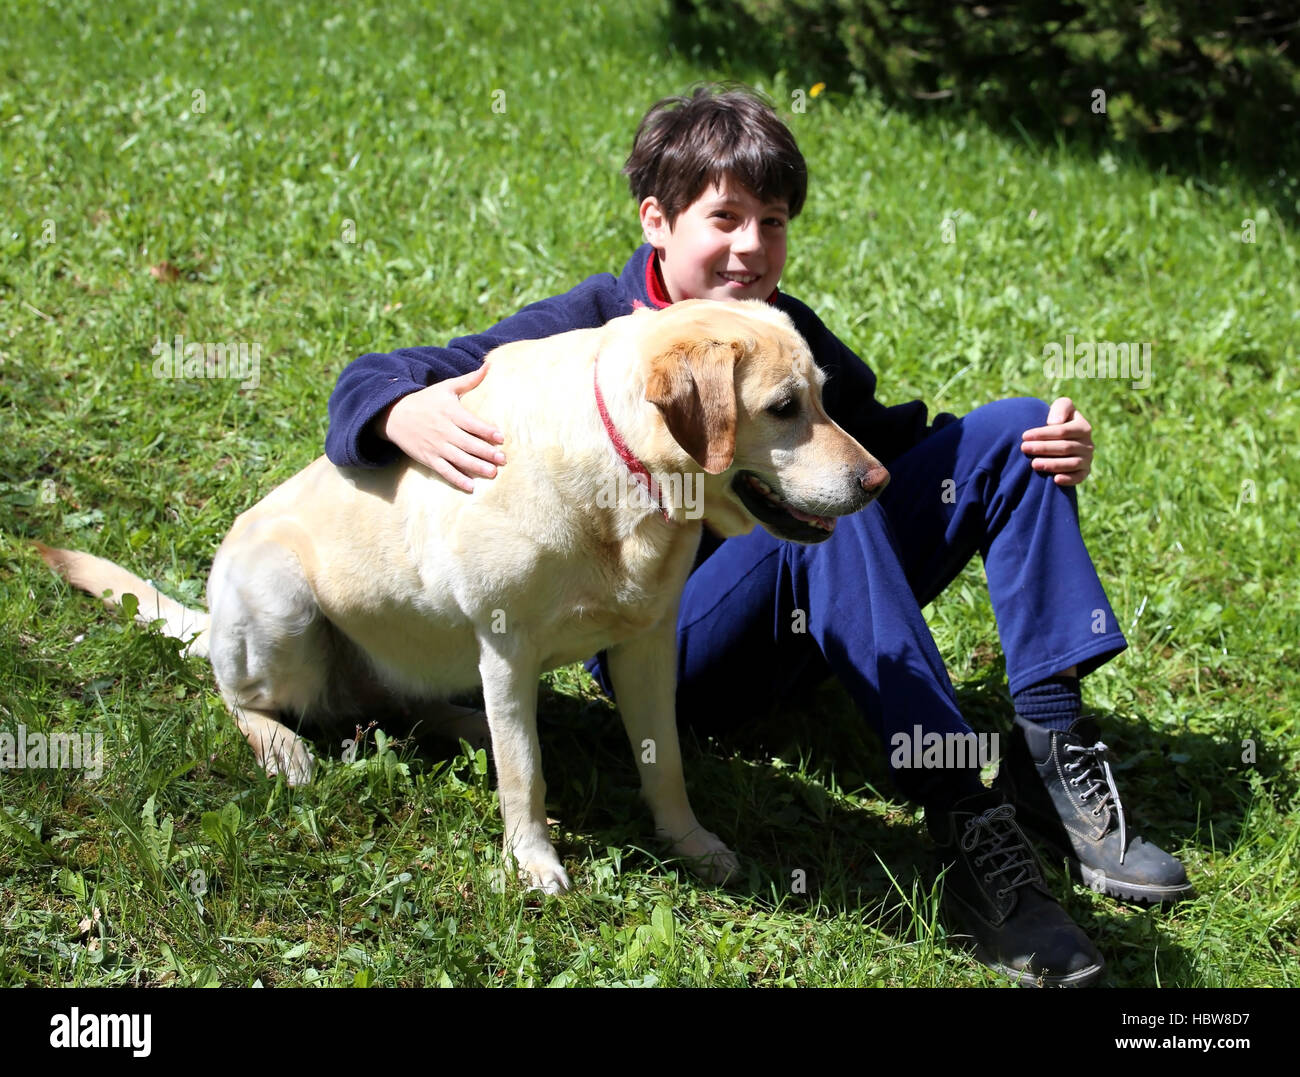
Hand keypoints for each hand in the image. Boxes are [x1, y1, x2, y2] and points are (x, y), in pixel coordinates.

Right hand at [377, 364, 504, 491]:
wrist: (394, 415)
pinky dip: (457, 479)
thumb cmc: (426, 400)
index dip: (486, 430)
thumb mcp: (445, 387)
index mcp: (449, 412)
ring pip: (459, 459)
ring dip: (476, 467)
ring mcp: (435, 446)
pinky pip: (444, 471)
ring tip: (492, 473)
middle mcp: (443, 430)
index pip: (471, 423)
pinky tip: (470, 487)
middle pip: (468, 443)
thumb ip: (469, 380)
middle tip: (503, 459)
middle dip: (486, 452)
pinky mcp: (428, 458)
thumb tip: (489, 365)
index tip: (500, 437)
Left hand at [1021, 397, 1093, 485]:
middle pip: (1065, 447)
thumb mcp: (1062, 407)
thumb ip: (1062, 407)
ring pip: (1071, 463)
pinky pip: (1079, 477)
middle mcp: (1088, 444)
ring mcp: (1087, 459)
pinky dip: (1068, 479)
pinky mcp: (1084, 472)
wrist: (1062, 439)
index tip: (1024, 436)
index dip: (1043, 433)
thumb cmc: (1058, 421)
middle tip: (1024, 448)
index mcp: (1083, 427)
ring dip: (1052, 464)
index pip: (1062, 431)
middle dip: (1043, 448)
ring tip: (1033, 464)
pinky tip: (1055, 479)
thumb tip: (1056, 422)